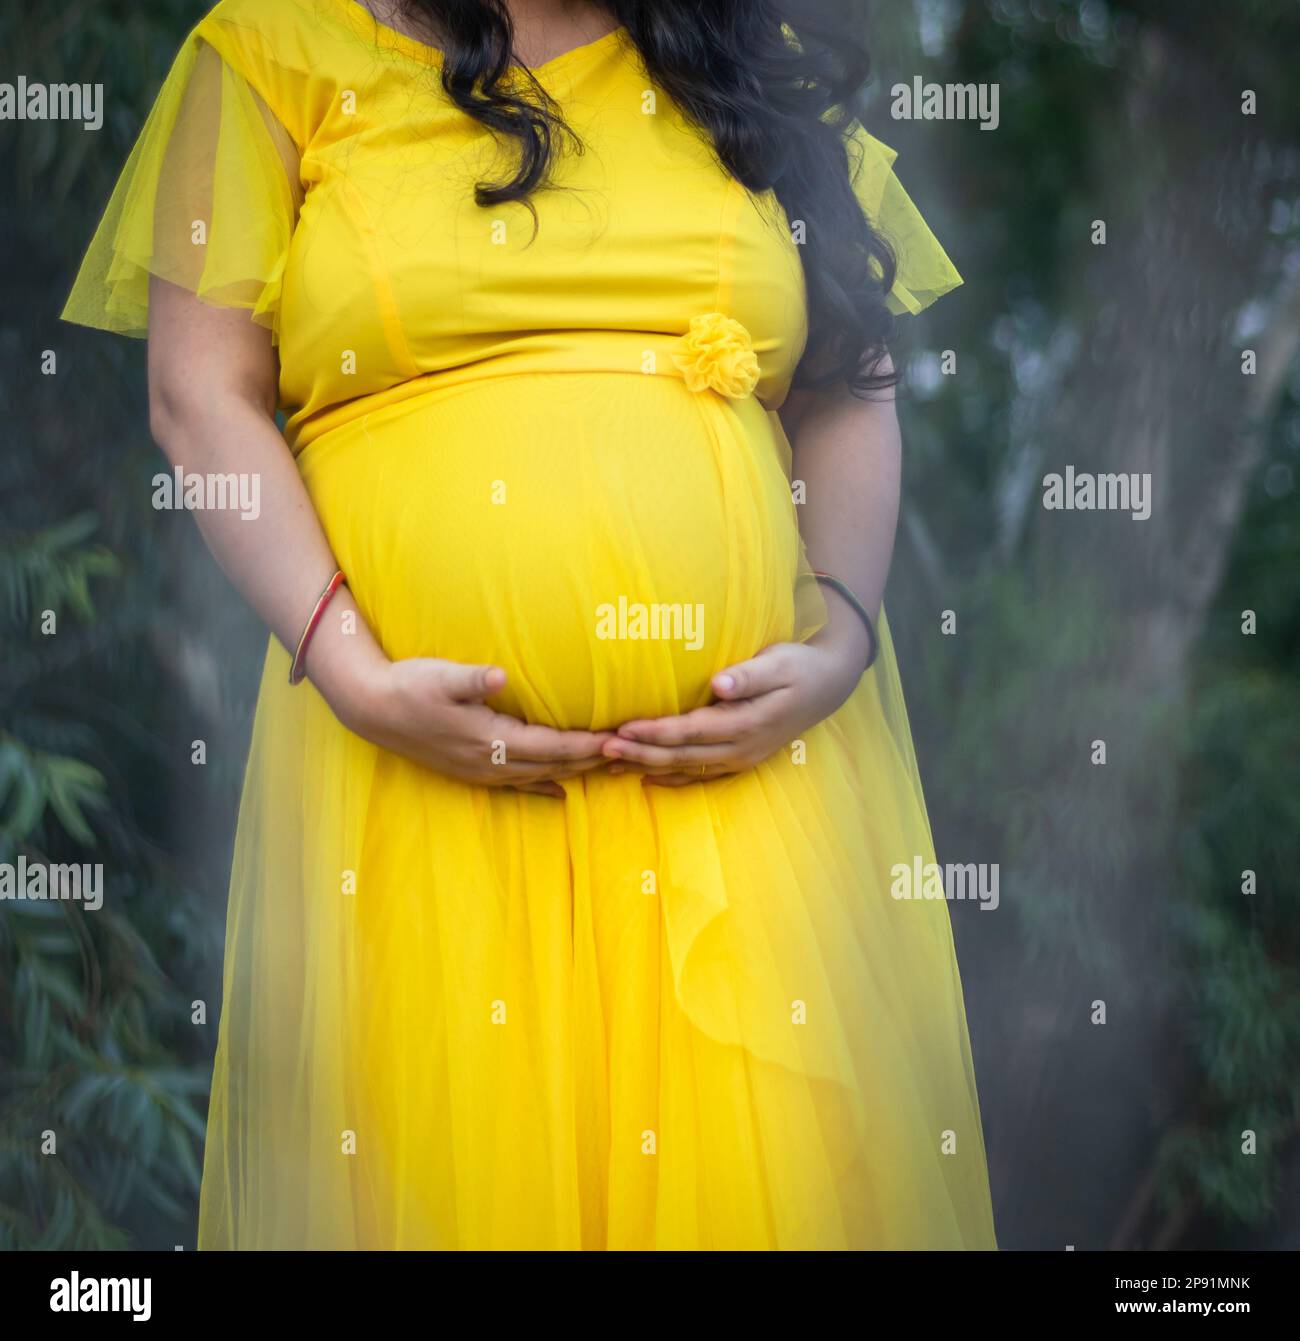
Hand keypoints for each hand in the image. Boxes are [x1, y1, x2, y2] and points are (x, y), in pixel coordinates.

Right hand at [329, 656, 614, 797]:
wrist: (371, 708)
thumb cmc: (410, 685)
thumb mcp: (440, 676)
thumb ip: (473, 678)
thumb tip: (499, 676)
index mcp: (490, 739)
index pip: (553, 747)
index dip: (589, 746)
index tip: (621, 741)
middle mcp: (490, 762)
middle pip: (555, 766)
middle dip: (593, 762)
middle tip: (632, 756)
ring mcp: (481, 771)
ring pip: (540, 777)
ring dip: (574, 773)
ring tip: (608, 768)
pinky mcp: (471, 770)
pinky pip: (518, 785)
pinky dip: (544, 787)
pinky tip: (562, 792)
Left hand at [602, 619, 869, 786]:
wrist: (829, 685)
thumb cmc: (799, 667)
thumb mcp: (779, 663)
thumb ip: (749, 675)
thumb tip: (719, 683)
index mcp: (745, 723)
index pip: (690, 731)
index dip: (655, 732)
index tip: (622, 728)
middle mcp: (740, 748)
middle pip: (681, 755)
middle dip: (639, 753)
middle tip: (601, 748)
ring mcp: (741, 759)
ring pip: (686, 768)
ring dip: (647, 767)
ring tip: (610, 764)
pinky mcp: (741, 761)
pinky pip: (701, 777)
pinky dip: (673, 779)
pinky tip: (646, 778)